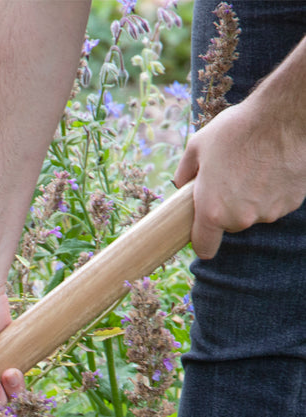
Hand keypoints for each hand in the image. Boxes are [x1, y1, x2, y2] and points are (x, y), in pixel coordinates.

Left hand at [174, 97, 305, 258]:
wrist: (283, 115)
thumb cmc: (236, 129)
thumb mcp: (197, 147)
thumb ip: (184, 173)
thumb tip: (180, 185)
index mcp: (211, 211)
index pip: (205, 248)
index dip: (203, 241)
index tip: (204, 232)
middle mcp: (240, 218)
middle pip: (231, 225)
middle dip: (228, 209)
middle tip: (231, 179)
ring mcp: (268, 212)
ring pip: (255, 214)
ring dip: (252, 199)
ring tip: (254, 168)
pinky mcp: (291, 203)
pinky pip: (276, 203)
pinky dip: (274, 191)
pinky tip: (273, 167)